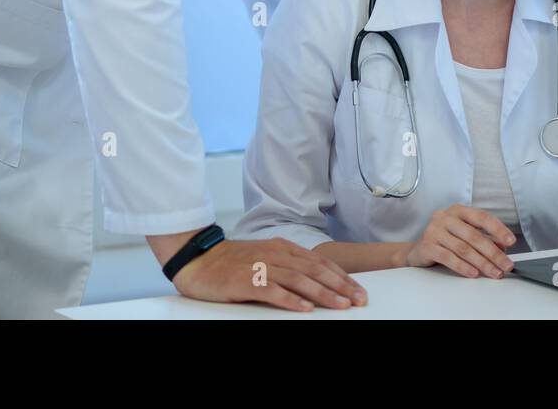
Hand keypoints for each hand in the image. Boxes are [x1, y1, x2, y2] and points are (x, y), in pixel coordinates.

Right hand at [170, 237, 367, 311]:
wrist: (199, 259)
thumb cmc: (233, 262)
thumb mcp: (266, 257)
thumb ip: (290, 266)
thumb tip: (318, 283)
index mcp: (283, 248)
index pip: (320, 262)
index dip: (341, 276)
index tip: (358, 290)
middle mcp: (276, 255)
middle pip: (315, 270)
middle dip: (340, 286)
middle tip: (358, 300)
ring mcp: (261, 267)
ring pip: (299, 280)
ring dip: (323, 293)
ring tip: (340, 305)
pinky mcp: (246, 281)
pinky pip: (273, 291)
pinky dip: (291, 300)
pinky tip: (305, 309)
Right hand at [404, 205, 516, 278]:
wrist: (417, 250)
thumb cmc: (445, 241)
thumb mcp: (464, 235)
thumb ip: (482, 238)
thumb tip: (502, 248)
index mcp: (458, 210)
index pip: (482, 217)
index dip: (498, 229)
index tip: (511, 242)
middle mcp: (445, 217)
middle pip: (474, 236)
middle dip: (493, 253)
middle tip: (506, 265)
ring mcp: (434, 230)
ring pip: (463, 248)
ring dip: (482, 263)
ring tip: (494, 273)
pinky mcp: (426, 246)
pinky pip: (448, 257)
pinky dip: (463, 267)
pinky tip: (474, 274)